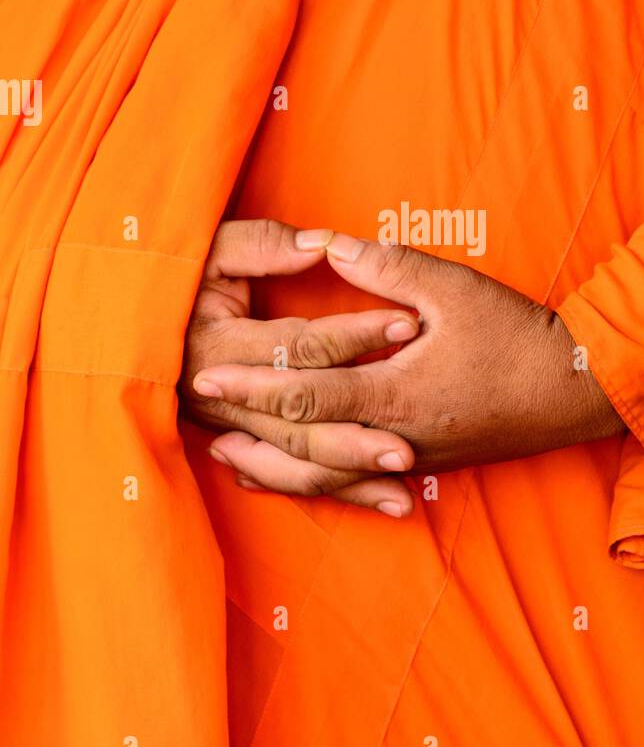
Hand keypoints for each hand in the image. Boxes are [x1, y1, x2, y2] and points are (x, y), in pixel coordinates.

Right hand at [181, 220, 418, 515]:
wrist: (128, 333)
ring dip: (353, 474)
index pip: (300, 346)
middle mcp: (226, 399)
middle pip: (301, 423)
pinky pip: (296, 476)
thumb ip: (262, 245)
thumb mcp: (209, 251)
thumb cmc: (178, 283)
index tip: (407, 324)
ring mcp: (235, 428)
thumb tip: (320, 246)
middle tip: (410, 443)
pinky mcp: (248, 443)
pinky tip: (389, 501)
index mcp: (219, 346)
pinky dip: (342, 491)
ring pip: (299, 462)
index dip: (355, 335)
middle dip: (358, 433)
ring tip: (406, 479)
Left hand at [195, 233, 623, 513]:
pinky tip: (290, 474)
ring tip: (226, 454)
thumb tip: (328, 245)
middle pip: (302, 440)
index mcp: (394, 391)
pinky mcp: (422, 463)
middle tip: (199, 406)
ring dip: (271, 465)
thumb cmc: (516, 336)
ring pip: (323, 474)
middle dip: (247, 422)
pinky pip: (353, 480)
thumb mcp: (454, 289)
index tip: (207, 370)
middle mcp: (392, 435)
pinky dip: (312, 480)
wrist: (575, 391)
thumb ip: (386, 267)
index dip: (253, 380)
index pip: (306, 390)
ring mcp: (407, 456)